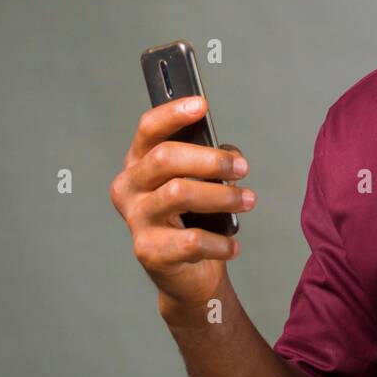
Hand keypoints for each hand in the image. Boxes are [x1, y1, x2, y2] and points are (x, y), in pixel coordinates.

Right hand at [109, 97, 256, 317]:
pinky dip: (221, 242)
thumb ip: (206, 162)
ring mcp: (136, 220)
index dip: (173, 114)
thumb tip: (229, 155)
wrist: (185, 272)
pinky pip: (192, 240)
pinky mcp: (149, 251)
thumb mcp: (198, 182)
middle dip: (211, 160)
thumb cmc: (193, 218)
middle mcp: (130, 187)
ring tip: (247, 200)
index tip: (202, 104)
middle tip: (242, 167)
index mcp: (139, 163)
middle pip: (165, 158)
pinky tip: (234, 244)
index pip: (148, 129)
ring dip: (222, 196)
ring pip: (179, 194)